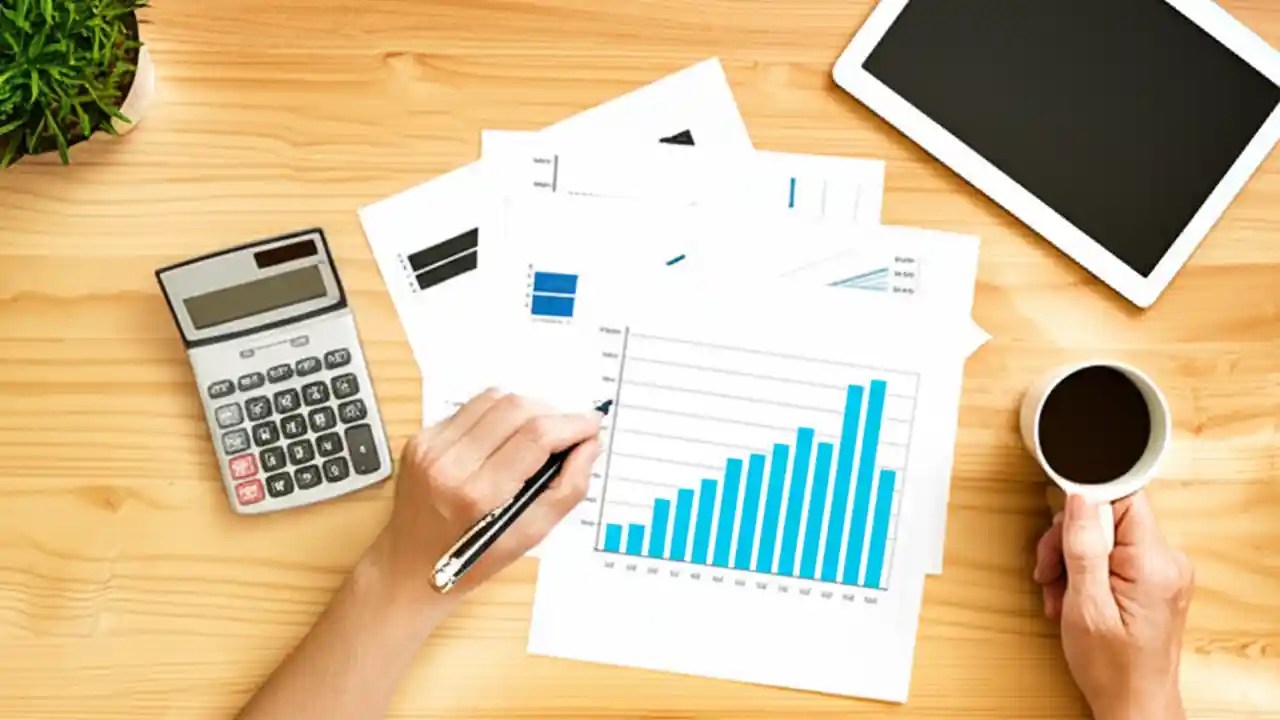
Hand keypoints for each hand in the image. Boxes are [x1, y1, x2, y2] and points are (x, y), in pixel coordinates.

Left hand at [373, 389, 601, 605]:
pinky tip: (502, 439)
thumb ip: (567, 488)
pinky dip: (496, 416)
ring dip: (525, 409)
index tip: (591, 425)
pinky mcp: (420, 439)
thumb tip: (590, 445)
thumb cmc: (473, 559)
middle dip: (552, 413)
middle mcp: (450, 464)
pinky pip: (469, 409)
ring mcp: (430, 448)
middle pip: (516, 408)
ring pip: (493, 399)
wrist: (410, 566)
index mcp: (479, 494)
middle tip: (568, 431)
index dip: (572, 424)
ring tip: (538, 432)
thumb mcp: (530, 536)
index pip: (536, 436)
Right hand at [1034, 492, 1193, 719]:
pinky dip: (1087, 573)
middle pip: (1108, 518)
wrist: (1134, 705)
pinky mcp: (1152, 581)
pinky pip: (1113, 557)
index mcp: (1154, 563)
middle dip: (1069, 542)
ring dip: (1073, 561)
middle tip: (1049, 573)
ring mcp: (1161, 572)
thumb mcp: (1086, 605)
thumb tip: (1080, 499)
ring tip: (1060, 594)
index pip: (1123, 499)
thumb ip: (1084, 547)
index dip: (1084, 508)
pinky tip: (1074, 597)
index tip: (1062, 533)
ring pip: (1105, 538)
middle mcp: (1166, 562)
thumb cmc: (1113, 668)